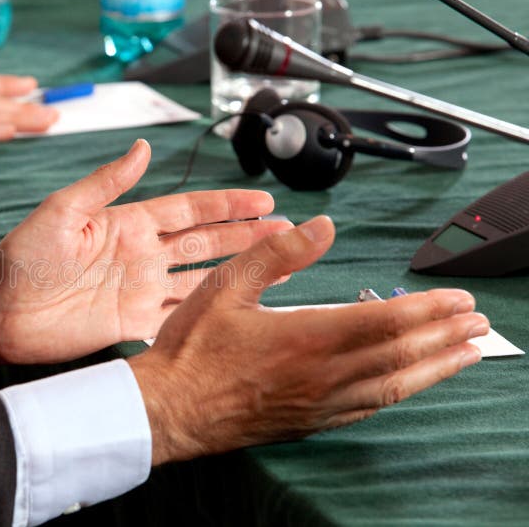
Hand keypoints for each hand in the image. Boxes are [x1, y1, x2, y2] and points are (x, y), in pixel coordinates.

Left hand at [0, 139, 292, 365]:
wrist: (0, 311)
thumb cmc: (23, 256)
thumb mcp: (63, 210)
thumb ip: (106, 183)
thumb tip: (143, 147)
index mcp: (128, 224)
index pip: (188, 211)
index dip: (226, 205)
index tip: (263, 200)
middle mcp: (142, 255)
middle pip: (206, 243)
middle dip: (246, 236)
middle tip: (287, 232)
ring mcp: (140, 290)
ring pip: (201, 279)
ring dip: (236, 272)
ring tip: (276, 265)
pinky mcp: (133, 323)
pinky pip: (179, 315)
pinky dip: (208, 312)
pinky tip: (235, 309)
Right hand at [127, 215, 488, 464]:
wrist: (169, 410)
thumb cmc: (193, 351)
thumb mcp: (225, 287)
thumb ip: (276, 254)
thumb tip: (320, 225)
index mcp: (306, 338)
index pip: (385, 323)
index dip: (427, 310)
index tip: (457, 300)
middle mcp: (322, 375)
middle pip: (401, 356)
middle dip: (445, 337)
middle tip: (478, 324)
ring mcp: (320, 403)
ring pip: (394, 387)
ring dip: (436, 369)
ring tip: (465, 355)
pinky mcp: (311, 421)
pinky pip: (369, 410)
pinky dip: (400, 394)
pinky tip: (410, 387)